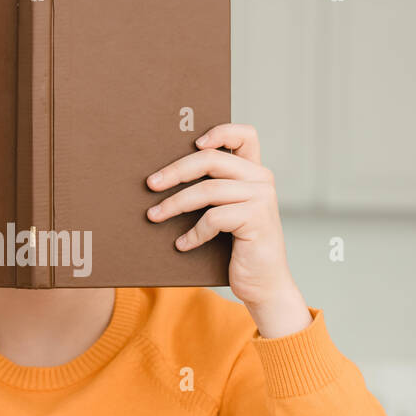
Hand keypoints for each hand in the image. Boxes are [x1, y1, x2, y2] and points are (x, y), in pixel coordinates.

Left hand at [146, 123, 311, 337]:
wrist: (264, 284)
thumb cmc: (239, 248)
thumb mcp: (228, 213)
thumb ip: (213, 190)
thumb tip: (166, 177)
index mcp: (255, 172)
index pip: (245, 135)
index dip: (220, 131)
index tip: (193, 142)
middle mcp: (261, 179)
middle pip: (211, 160)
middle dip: (176, 170)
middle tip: (150, 184)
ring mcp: (261, 198)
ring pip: (207, 190)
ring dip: (175, 204)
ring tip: (154, 216)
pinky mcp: (256, 219)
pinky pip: (214, 218)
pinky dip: (193, 233)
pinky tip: (182, 245)